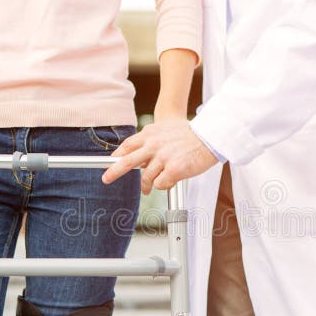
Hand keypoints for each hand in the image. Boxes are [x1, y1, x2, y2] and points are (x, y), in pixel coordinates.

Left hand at [102, 120, 218, 193]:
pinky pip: (159, 184)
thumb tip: (139, 158)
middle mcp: (153, 145)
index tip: (112, 162)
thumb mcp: (166, 130)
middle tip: (106, 179)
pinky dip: (164, 185)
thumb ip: (150, 140)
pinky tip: (172, 180)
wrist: (210, 137)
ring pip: (146, 178)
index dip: (118, 156)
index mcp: (150, 134)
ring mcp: (163, 158)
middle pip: (127, 162)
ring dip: (149, 184)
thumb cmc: (190, 136)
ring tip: (157, 183)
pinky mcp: (173, 169)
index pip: (128, 146)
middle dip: (113, 172)